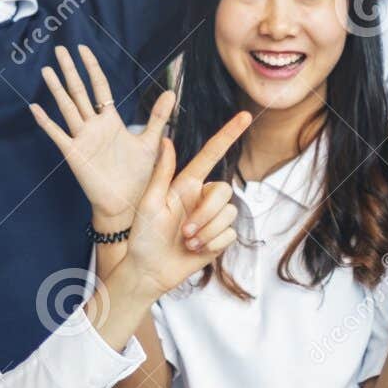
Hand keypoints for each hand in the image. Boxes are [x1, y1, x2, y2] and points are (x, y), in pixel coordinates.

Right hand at [30, 45, 174, 227]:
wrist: (126, 202)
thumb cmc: (138, 175)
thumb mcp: (151, 142)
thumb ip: (158, 117)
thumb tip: (170, 92)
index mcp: (110, 120)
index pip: (99, 87)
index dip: (91, 67)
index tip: (83, 49)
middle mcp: (94, 126)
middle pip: (79, 92)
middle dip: (70, 70)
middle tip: (60, 48)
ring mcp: (82, 138)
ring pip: (67, 107)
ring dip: (57, 89)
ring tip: (47, 70)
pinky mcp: (74, 153)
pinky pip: (57, 134)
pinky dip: (46, 122)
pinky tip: (35, 108)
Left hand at [122, 111, 251, 299]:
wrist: (149, 271)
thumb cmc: (143, 237)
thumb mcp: (149, 203)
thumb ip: (161, 173)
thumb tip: (166, 139)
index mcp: (185, 184)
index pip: (211, 155)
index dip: (228, 135)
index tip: (245, 116)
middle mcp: (201, 198)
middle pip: (224, 191)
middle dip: (207, 214)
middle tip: (185, 231)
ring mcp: (211, 218)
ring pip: (228, 214)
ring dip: (207, 232)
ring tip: (187, 242)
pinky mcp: (219, 237)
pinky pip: (230, 233)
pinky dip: (213, 243)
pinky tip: (196, 250)